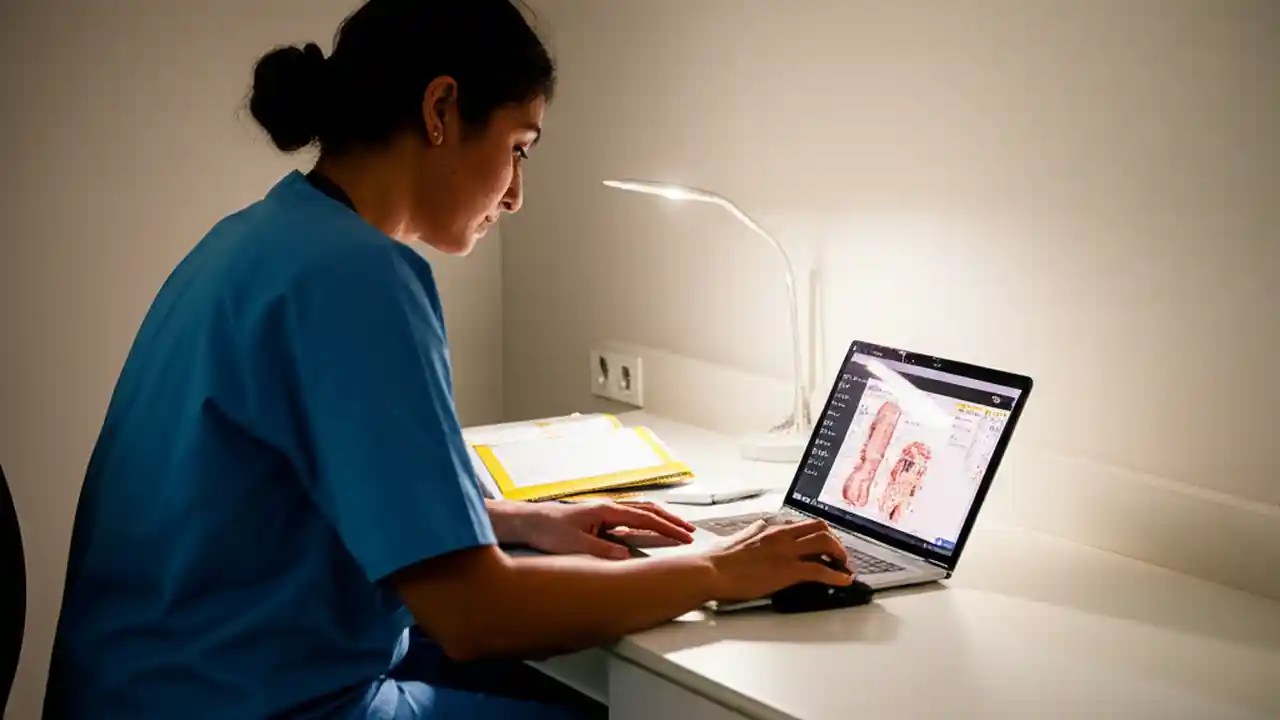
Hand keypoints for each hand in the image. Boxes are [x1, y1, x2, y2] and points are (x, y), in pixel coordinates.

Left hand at [516, 501, 695, 559]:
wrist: (529, 521)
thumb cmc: (548, 530)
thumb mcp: (575, 545)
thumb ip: (602, 550)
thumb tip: (626, 557)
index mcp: (607, 511)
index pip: (644, 519)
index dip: (667, 528)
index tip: (684, 536)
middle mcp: (609, 508)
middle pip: (648, 511)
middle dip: (671, 521)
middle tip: (690, 532)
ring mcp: (605, 512)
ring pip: (641, 512)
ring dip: (661, 520)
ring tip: (678, 529)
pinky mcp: (600, 518)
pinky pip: (630, 518)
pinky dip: (646, 522)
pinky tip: (650, 530)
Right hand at [707, 519, 853, 601]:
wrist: (712, 571)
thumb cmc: (720, 559)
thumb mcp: (739, 537)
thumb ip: (753, 531)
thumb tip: (758, 526)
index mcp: (771, 529)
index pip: (804, 524)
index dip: (820, 535)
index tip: (826, 546)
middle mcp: (782, 535)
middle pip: (821, 528)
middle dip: (835, 541)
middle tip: (839, 557)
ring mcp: (787, 552)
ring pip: (825, 542)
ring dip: (840, 555)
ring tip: (844, 568)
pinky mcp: (788, 570)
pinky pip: (821, 570)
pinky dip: (837, 576)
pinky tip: (844, 581)